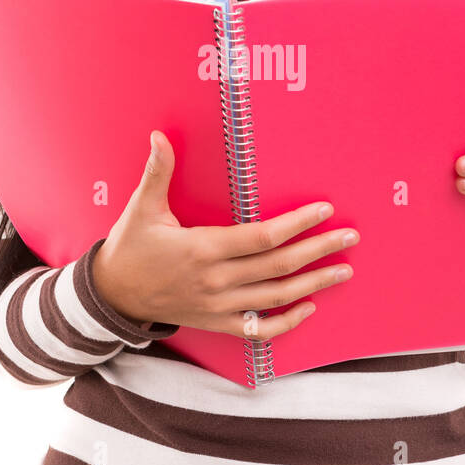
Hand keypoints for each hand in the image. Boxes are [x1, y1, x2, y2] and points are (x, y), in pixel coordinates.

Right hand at [92, 130, 359, 340]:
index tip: (324, 210)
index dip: (297, 224)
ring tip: (344, 270)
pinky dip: (286, 322)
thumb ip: (157, 172)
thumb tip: (160, 135)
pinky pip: (258, 330)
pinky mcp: (216, 323)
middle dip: (319, 250)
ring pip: (276, 298)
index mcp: (202, 248)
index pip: (262, 237)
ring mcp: (218, 306)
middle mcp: (216, 281)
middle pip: (279, 267)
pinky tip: (309, 308)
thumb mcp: (141, 208)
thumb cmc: (130, 246)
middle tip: (351, 237)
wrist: (113, 295)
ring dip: (314, 284)